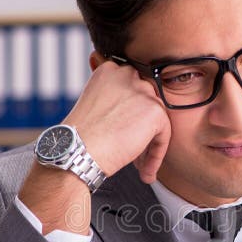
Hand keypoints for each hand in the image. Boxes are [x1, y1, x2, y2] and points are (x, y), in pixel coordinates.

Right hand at [65, 59, 171, 183]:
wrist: (77, 150)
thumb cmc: (80, 136)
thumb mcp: (95, 106)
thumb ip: (114, 101)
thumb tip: (132, 115)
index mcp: (109, 70)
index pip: (132, 92)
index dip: (130, 117)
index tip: (123, 135)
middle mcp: (127, 75)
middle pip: (145, 105)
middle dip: (141, 130)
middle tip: (134, 155)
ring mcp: (142, 91)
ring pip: (156, 121)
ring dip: (149, 145)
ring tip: (139, 166)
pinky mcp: (155, 110)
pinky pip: (164, 135)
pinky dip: (156, 155)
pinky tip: (145, 170)